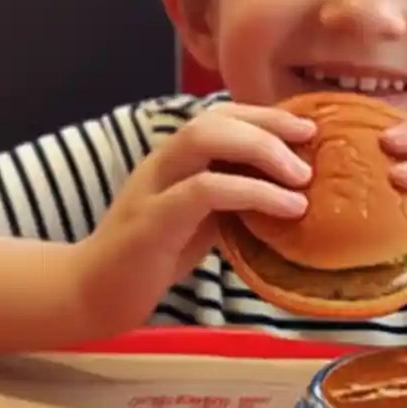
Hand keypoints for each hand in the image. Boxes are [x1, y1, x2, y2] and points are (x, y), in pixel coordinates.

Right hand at [70, 102, 315, 332]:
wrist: (95, 293)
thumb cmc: (155, 256)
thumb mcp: (203, 218)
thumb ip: (234, 198)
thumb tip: (293, 191)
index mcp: (174, 159)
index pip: (217, 115)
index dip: (263, 115)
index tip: (307, 128)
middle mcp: (161, 163)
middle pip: (212, 118)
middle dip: (267, 124)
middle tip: (311, 142)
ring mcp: (153, 188)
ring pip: (203, 140)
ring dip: (262, 151)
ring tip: (303, 178)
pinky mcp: (153, 221)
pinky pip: (203, 190)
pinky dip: (251, 192)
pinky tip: (285, 207)